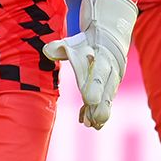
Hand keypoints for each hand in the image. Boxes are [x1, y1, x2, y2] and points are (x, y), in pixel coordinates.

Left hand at [42, 0, 137, 128]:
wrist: (111, 36)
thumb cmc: (87, 41)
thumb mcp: (75, 40)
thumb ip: (61, 47)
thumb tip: (47, 50)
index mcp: (103, 57)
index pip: (100, 73)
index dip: (95, 87)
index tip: (89, 100)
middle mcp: (111, 70)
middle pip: (108, 90)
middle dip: (102, 106)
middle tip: (95, 120)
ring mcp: (113, 80)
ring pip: (108, 98)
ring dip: (100, 112)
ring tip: (92, 125)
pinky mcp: (111, 87)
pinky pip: (105, 102)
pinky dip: (97, 112)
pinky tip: (89, 122)